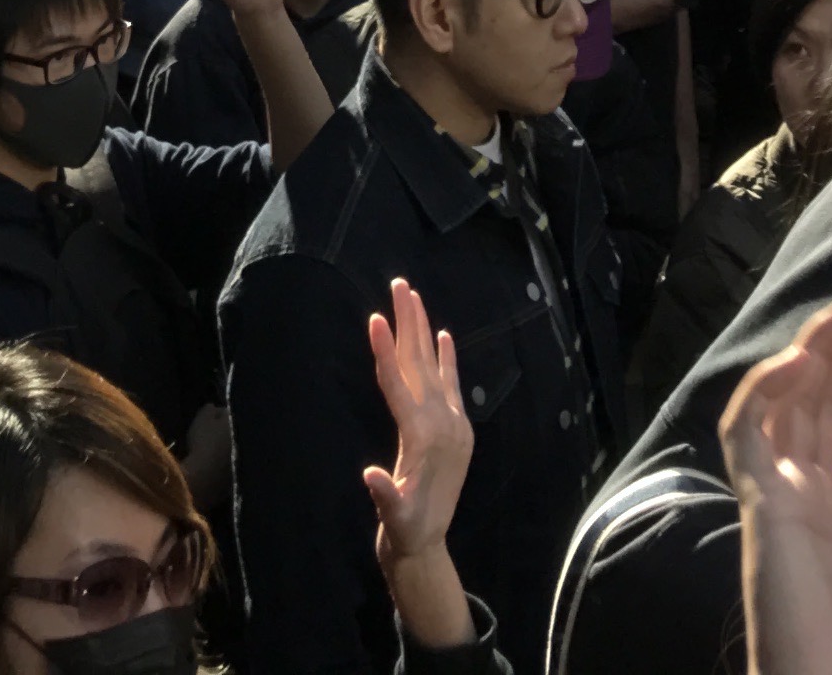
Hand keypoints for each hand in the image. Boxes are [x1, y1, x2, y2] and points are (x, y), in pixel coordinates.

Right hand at [363, 278, 475, 647]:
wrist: (427, 547)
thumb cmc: (403, 530)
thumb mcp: (394, 516)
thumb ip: (386, 494)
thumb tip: (373, 476)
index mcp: (425, 437)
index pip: (400, 385)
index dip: (385, 351)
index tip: (376, 317)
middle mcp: (444, 424)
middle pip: (421, 365)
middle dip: (409, 323)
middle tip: (400, 284)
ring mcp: (454, 425)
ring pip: (435, 368)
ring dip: (424, 331)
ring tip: (414, 298)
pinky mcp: (457, 431)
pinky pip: (451, 386)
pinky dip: (448, 359)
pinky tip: (444, 335)